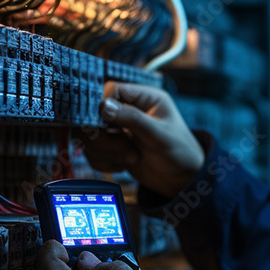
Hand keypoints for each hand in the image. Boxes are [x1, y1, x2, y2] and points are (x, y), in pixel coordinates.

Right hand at [82, 82, 204, 198]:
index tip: (108, 127)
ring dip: (106, 151)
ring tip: (131, 158)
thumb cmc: (179, 153)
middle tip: (125, 150)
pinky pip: (91, 152)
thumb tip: (104, 106)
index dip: (103, 106)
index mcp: (144, 97)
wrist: (180, 180)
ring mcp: (117, 128)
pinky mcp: (110, 146)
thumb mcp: (160, 135)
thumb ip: (133, 119)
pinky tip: (123, 165)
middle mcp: (128, 109)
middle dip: (105, 137)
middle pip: (93, 113)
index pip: (111, 90)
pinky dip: (104, 161)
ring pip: (89, 134)